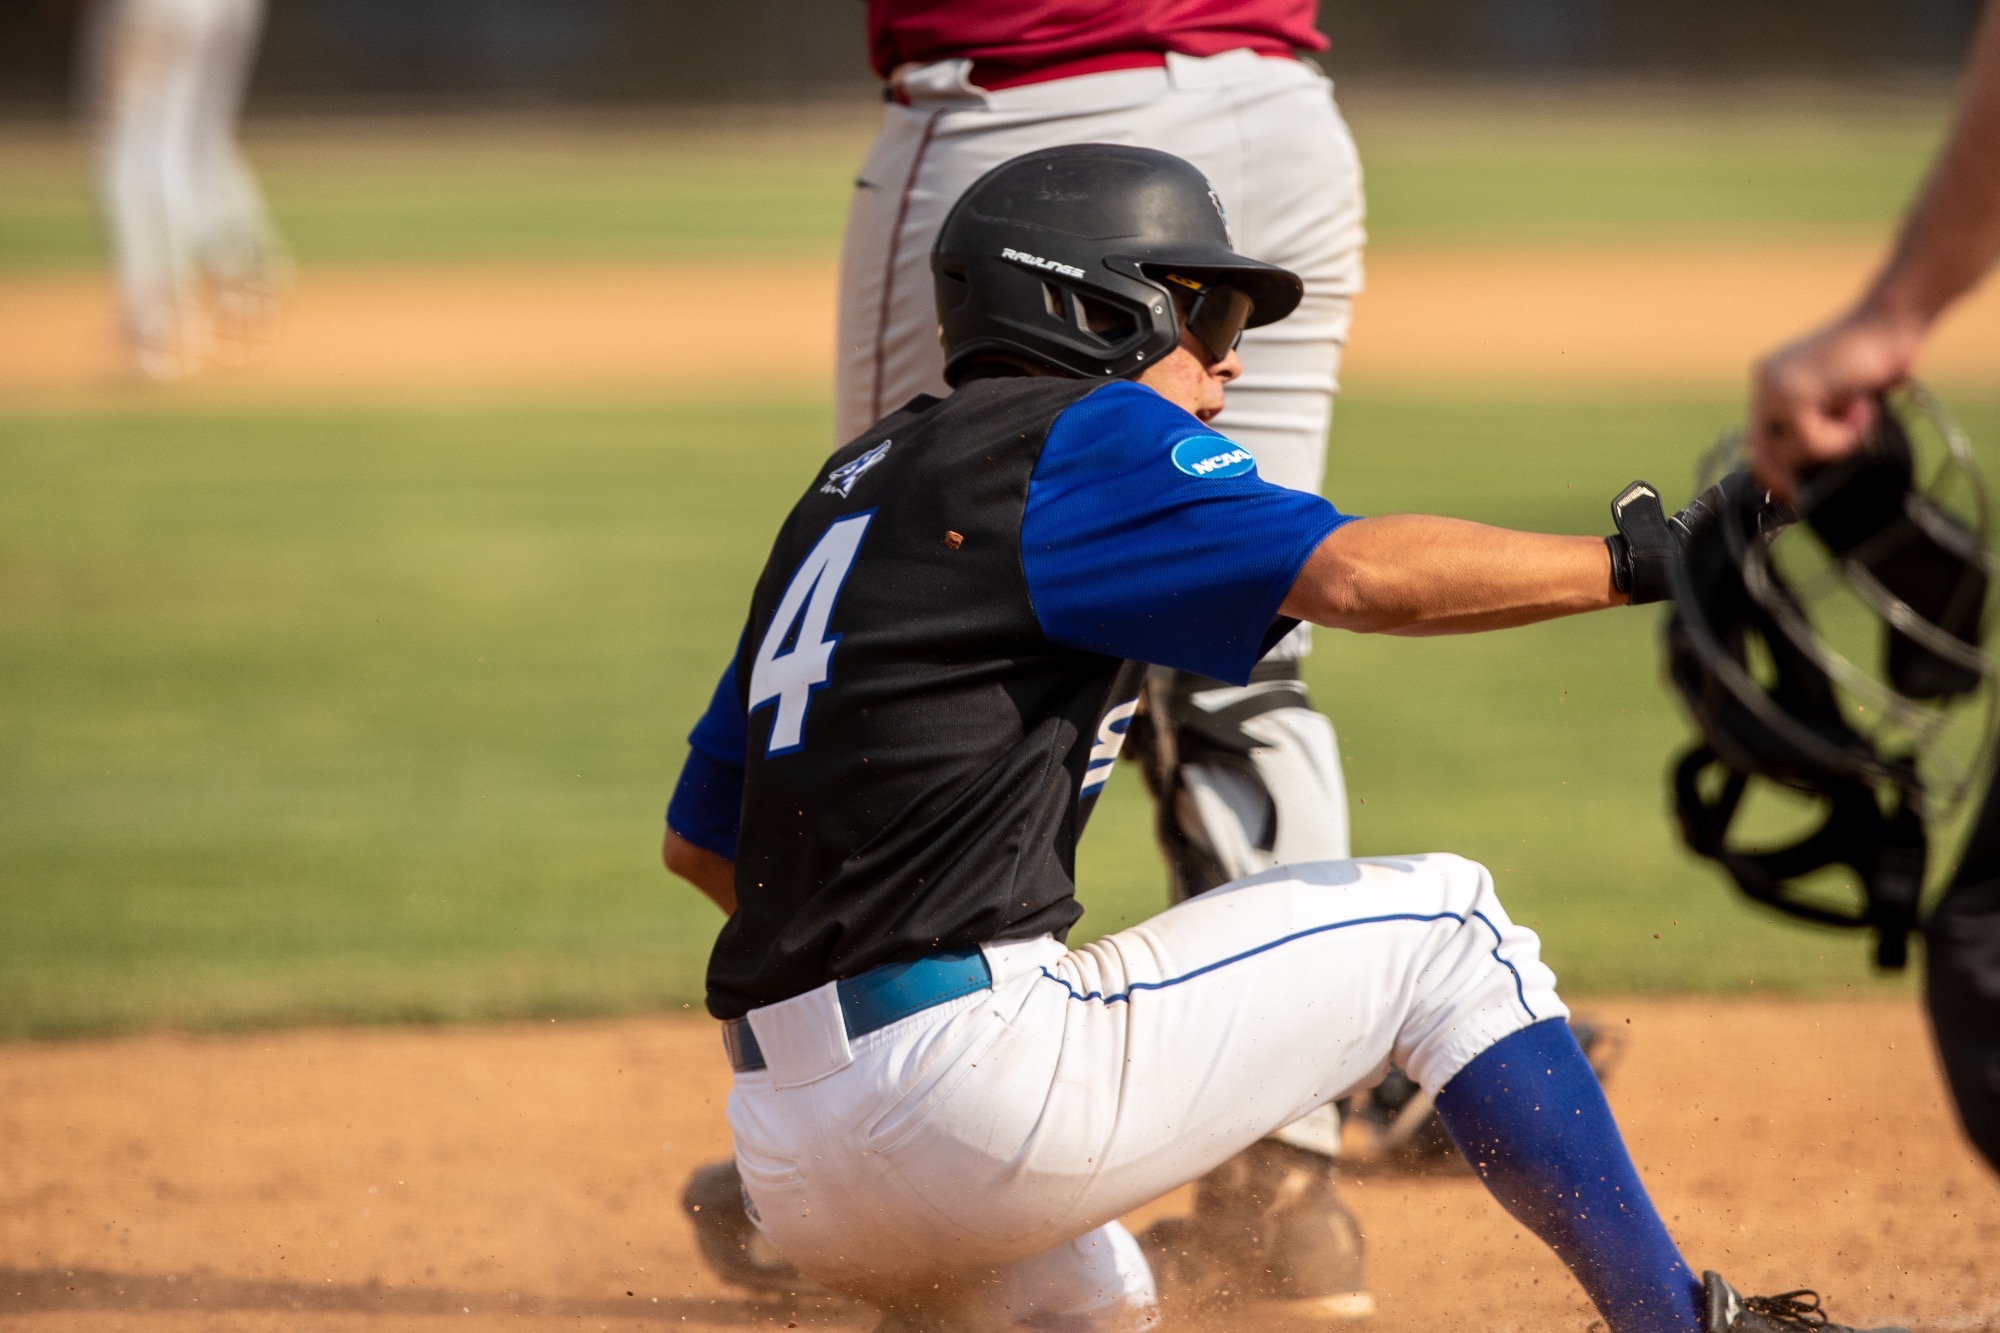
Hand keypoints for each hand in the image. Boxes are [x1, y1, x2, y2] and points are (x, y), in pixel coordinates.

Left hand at [1749, 305, 1923, 501]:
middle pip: (1760, 448)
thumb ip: (1818, 422)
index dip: (1768, 469)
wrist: (1893, 322)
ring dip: (1836, 442)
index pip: (1756, 435)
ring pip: (1792, 448)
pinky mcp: (1792, 392)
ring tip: (1861, 411)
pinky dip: (1845, 435)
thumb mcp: (1839, 399)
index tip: (1786, 494)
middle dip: (1780, 477)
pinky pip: (1812, 440)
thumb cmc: (1878, 358)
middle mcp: (1765, 380)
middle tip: (1798, 498)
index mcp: (1771, 381)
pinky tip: (1863, 405)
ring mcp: (1774, 385)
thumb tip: (1802, 470)